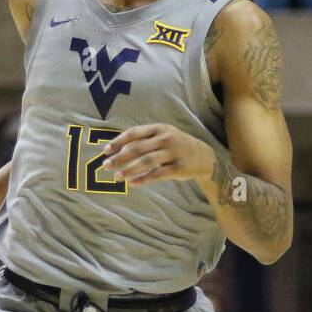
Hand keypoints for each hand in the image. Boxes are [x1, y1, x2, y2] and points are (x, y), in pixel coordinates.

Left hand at [101, 123, 215, 186]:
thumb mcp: (164, 135)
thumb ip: (145, 139)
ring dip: (129, 169)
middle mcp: (166, 139)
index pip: (134, 133)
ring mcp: (173, 153)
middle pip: (137, 148)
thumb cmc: (177, 146)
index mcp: (159, 128)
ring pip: (146, 162)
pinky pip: (157, 174)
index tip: (106, 150)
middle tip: (106, 165)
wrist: (204, 156)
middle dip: (119, 157)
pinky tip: (133, 183)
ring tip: (117, 177)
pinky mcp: (179, 168)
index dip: (118, 142)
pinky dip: (144, 179)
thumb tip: (118, 149)